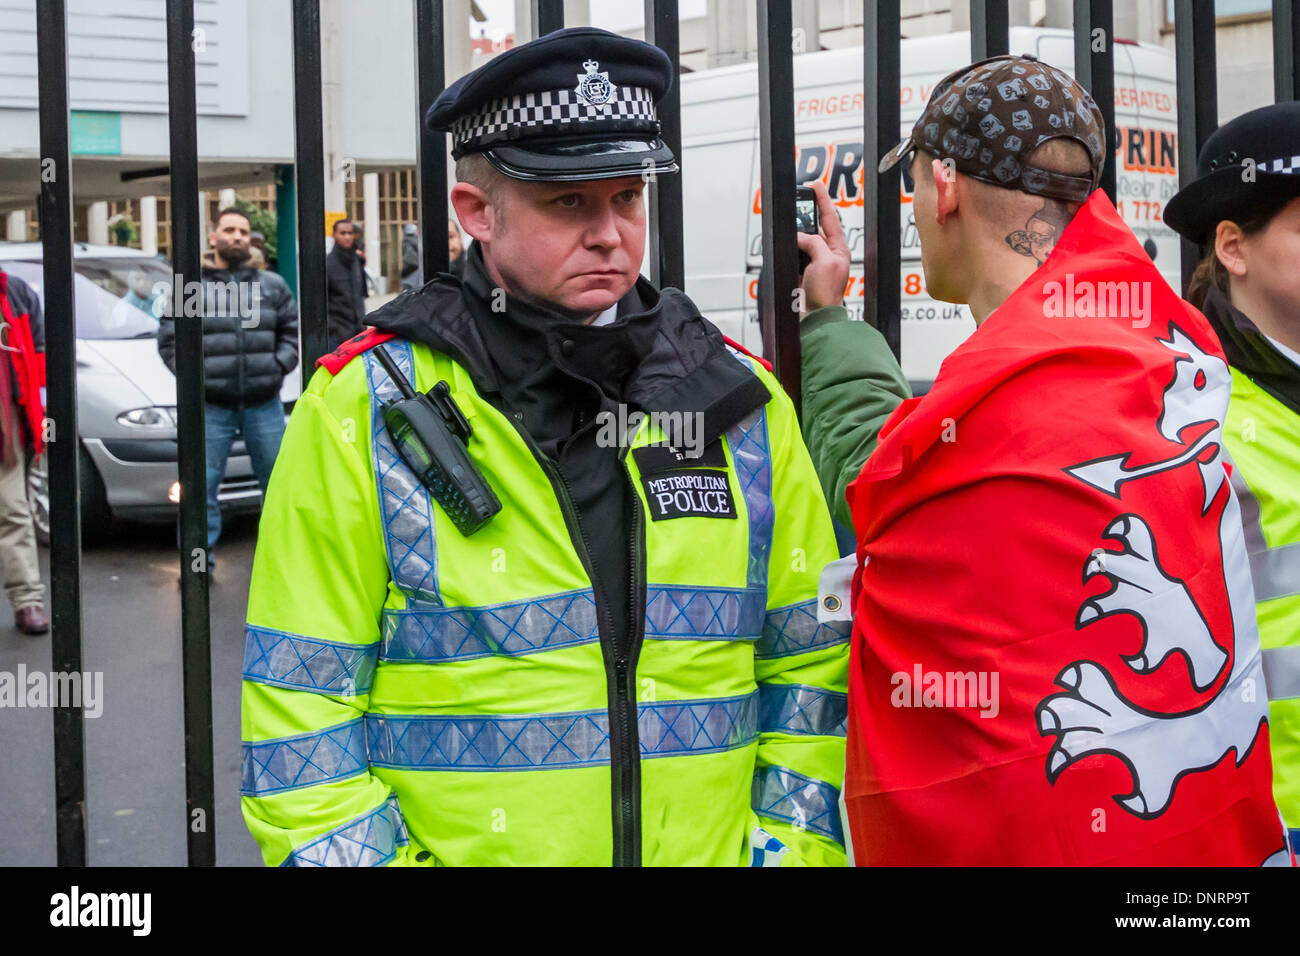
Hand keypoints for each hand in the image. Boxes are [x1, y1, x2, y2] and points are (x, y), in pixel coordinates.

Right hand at [795, 179, 850, 319]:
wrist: (815, 317)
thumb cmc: (826, 294)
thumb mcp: (824, 262)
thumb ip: (813, 243)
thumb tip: (800, 238)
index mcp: (838, 249)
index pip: (831, 218)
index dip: (823, 200)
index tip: (815, 184)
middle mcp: (827, 254)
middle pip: (814, 228)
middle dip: (805, 220)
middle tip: (796, 208)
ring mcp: (814, 263)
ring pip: (801, 241)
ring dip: (795, 237)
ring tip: (790, 235)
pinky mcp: (801, 272)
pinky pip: (793, 254)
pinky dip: (789, 250)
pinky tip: (786, 250)